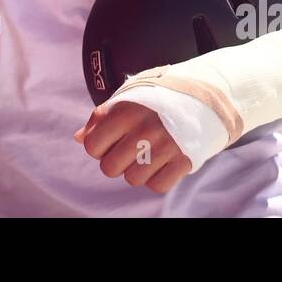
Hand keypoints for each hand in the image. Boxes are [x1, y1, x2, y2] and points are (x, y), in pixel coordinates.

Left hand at [73, 99, 194, 194]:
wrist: (202, 95)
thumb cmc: (157, 98)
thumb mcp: (126, 96)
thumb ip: (101, 117)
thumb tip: (79, 138)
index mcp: (125, 111)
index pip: (92, 146)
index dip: (98, 146)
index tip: (111, 139)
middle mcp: (144, 130)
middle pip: (109, 168)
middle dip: (116, 161)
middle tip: (130, 147)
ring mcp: (165, 147)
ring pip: (133, 179)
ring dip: (137, 170)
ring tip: (148, 152)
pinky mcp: (184, 160)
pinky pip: (157, 186)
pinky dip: (157, 177)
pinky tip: (162, 160)